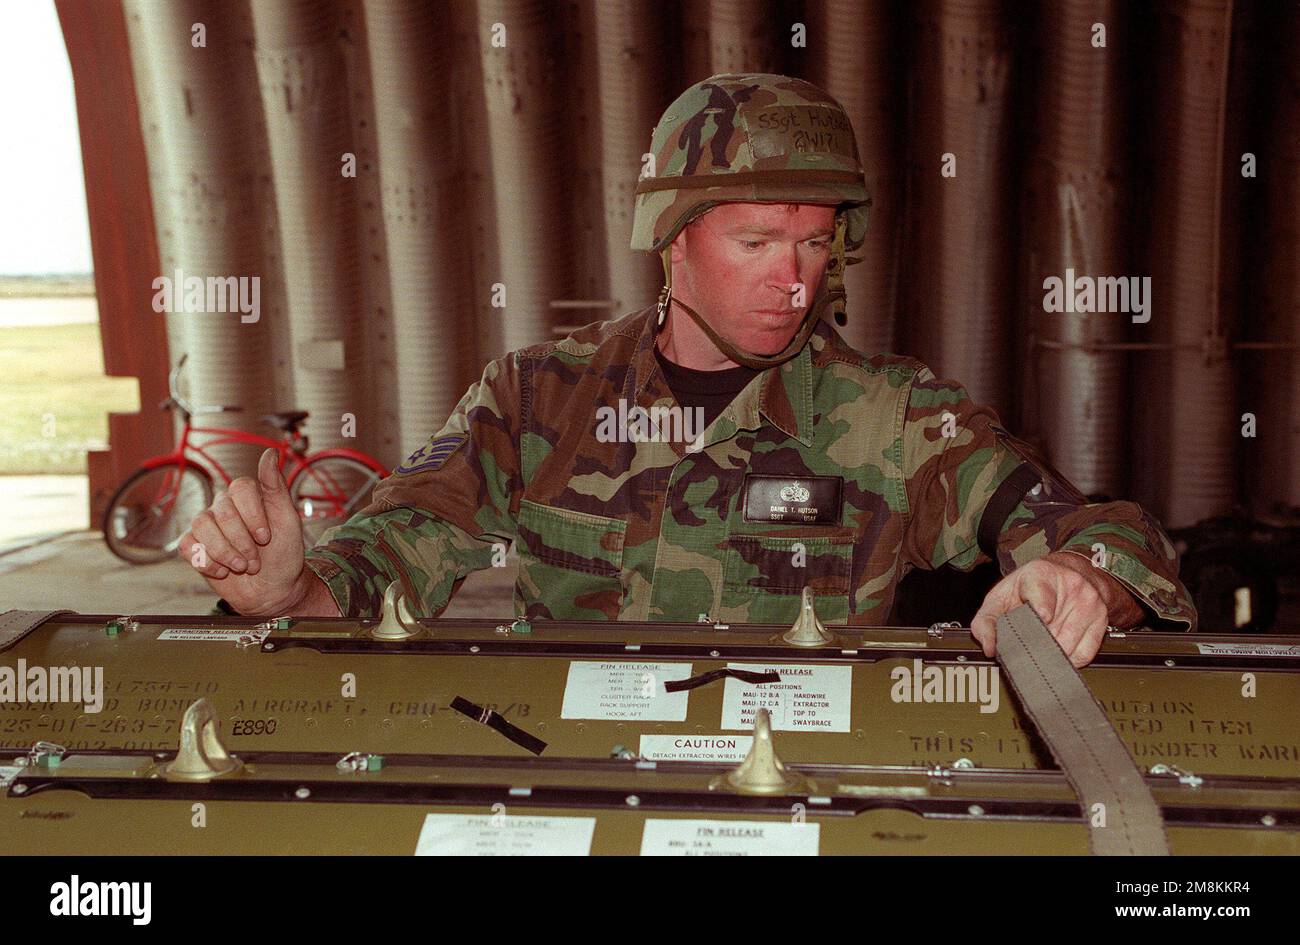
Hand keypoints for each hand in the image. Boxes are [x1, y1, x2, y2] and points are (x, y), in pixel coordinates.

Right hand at [178, 448, 310, 615]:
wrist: (272, 590)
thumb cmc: (284, 554)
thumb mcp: (288, 520)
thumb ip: (276, 487)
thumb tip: (271, 452)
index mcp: (248, 496)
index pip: (241, 488)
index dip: (253, 515)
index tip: (266, 536)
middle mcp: (224, 506)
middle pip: (223, 511)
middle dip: (242, 541)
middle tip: (256, 559)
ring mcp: (207, 526)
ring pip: (202, 527)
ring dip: (225, 553)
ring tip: (242, 567)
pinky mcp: (194, 546)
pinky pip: (188, 546)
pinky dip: (208, 563)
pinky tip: (223, 572)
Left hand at [970, 552, 1121, 667]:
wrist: (1069, 573)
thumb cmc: (1030, 588)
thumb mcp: (1002, 596)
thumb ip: (986, 622)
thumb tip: (989, 648)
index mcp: (1040, 575)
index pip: (1042, 598)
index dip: (1039, 615)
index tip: (1038, 622)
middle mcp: (1070, 586)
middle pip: (1052, 632)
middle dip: (1033, 646)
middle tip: (1023, 649)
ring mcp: (1089, 603)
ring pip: (1067, 647)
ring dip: (1050, 655)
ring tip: (1039, 647)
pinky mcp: (1102, 619)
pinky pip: (1083, 655)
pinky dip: (1068, 659)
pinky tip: (1058, 650)